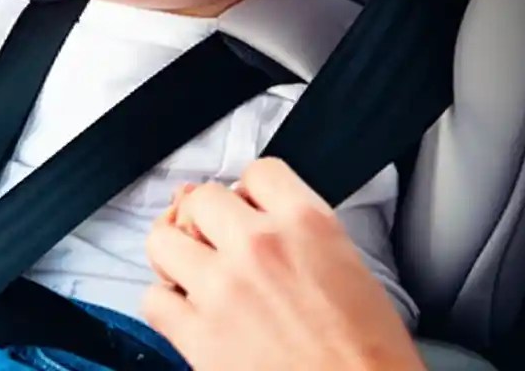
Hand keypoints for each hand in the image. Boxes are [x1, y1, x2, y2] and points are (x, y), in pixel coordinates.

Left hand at [143, 158, 424, 370]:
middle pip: (203, 199)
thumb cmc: (371, 356)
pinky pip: (154, 299)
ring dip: (175, 255)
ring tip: (192, 274)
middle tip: (218, 244)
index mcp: (307, 224)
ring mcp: (222, 288)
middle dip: (208, 220)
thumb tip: (259, 221)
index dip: (251, 193)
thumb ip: (302, 235)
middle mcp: (259, 246)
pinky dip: (167, 305)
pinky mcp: (198, 335)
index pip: (259, 172)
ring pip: (163, 240)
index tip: (250, 210)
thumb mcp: (353, 270)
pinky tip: (189, 315)